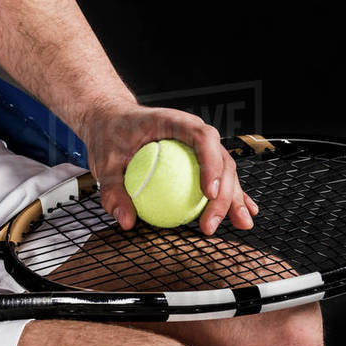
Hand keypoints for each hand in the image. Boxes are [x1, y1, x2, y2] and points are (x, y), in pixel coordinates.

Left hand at [77, 99, 258, 234]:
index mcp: (173, 122)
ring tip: (242, 224)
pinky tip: (242, 214)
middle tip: (211, 223)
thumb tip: (126, 221)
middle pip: (220, 159)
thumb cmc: (109, 134)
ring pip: (225, 171)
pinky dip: (230, 196)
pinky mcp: (198, 161)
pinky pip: (217, 179)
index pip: (201, 138)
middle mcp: (193, 132)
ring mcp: (199, 147)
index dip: (211, 164)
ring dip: (235, 198)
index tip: (208, 193)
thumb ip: (112, 189)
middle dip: (225, 193)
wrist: (112, 122)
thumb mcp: (103, 162)